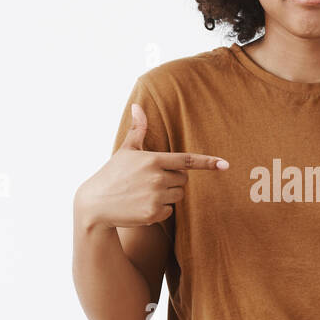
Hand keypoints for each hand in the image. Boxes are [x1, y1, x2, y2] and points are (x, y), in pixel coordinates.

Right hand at [75, 103, 228, 230]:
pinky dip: (159, 210)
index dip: (207, 162)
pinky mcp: (153, 214)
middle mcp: (157, 178)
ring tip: (144, 193)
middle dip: (172, 180)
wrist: (95, 204)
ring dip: (167, 195)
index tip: (225, 164)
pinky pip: (169, 211)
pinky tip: (142, 206)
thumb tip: (137, 105)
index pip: (187, 160)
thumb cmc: (112, 174)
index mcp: (153, 159)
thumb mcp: (125, 150)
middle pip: (184, 180)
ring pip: (178, 195)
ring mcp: (156, 197)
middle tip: (150, 181)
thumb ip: (137, 129)